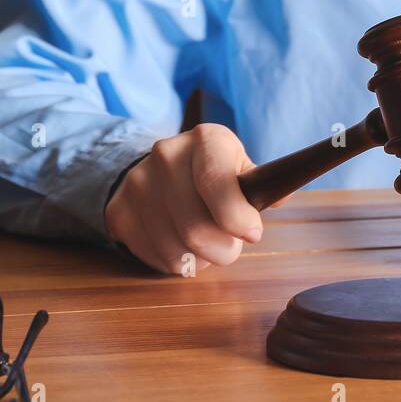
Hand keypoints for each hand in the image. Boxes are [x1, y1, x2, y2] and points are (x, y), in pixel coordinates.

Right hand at [105, 123, 264, 274]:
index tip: (252, 233)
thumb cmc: (213, 172)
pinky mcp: (120, 211)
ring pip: (177, 249)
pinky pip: (156, 257)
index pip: (216, 181)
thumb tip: (280, 196)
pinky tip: (183, 245)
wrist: (158, 168)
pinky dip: (178, 262)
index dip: (236, 216)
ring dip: (201, 258)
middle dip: (224, 249)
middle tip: (231, 246)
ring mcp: (138, 183)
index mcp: (206, 139)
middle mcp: (166, 155)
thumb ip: (261, 184)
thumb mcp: (239, 165)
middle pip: (196, 227)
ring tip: (207, 245)